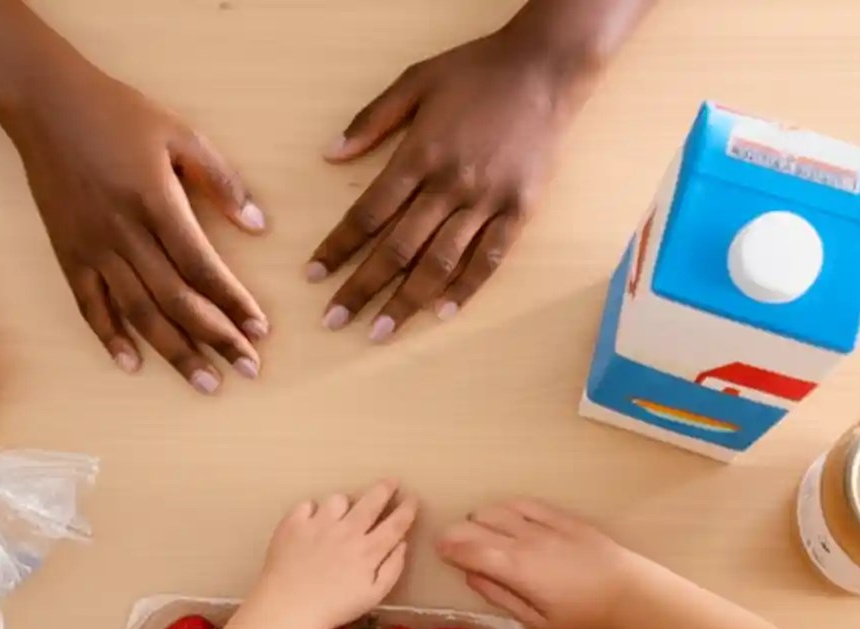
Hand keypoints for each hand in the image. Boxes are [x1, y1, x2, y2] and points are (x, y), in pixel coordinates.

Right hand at [7, 47, 267, 393]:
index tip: (261, 329)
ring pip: (138, 312)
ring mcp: (92, 248)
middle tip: (247, 369)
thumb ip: (221, 180)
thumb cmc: (117, 113)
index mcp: (155, 202)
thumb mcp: (180, 133)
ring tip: (206, 382)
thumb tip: (257, 225)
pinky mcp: (68, 253)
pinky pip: (90, 305)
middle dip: (216, 338)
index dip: (233, 301)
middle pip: (176, 300)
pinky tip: (132, 364)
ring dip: (175, 351)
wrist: (45, 104)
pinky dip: (110, 337)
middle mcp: (123, 233)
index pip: (201, 266)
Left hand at [255, 479, 418, 628]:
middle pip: (371, 501)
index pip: (395, 524)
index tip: (412, 497)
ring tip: (342, 514)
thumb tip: (402, 544)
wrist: (288, 608)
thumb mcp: (373, 596)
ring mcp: (319, 523)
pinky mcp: (294, 522)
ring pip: (338, 499)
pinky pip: (308, 505)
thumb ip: (392, 569)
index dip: (407, 509)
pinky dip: (312, 511)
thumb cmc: (334, 607)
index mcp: (368, 550)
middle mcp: (347, 531)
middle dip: (385, 488)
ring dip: (345, 504)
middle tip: (392, 481)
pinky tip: (311, 522)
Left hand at [309, 19, 592, 341]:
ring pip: (440, 262)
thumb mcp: (415, 80)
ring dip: (406, 300)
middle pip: (397, 248)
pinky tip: (441, 313)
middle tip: (334, 318)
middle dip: (362, 287)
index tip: (313, 273)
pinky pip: (489, 259)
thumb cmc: (476, 71)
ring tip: (380, 331)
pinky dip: (465, 288)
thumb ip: (371, 120)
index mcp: (419, 154)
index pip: (368, 213)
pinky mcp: (520, 210)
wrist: (546, 67)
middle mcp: (450, 184)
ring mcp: (487, 200)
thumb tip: (329, 155)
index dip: (338, 247)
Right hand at [437, 498, 651, 628]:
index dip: (448, 547)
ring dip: (479, 520)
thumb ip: (499, 596)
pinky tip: (506, 520)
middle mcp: (522, 540)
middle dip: (457, 533)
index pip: (468, 548)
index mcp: (515, 568)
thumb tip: (471, 576)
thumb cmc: (580, 612)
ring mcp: (540, 523)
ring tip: (483, 535)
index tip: (440, 551)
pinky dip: (505, 509)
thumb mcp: (536, 620)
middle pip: (474, 525)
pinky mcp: (557, 515)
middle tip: (455, 546)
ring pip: (494, 510)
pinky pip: (521, 502)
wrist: (625, 590)